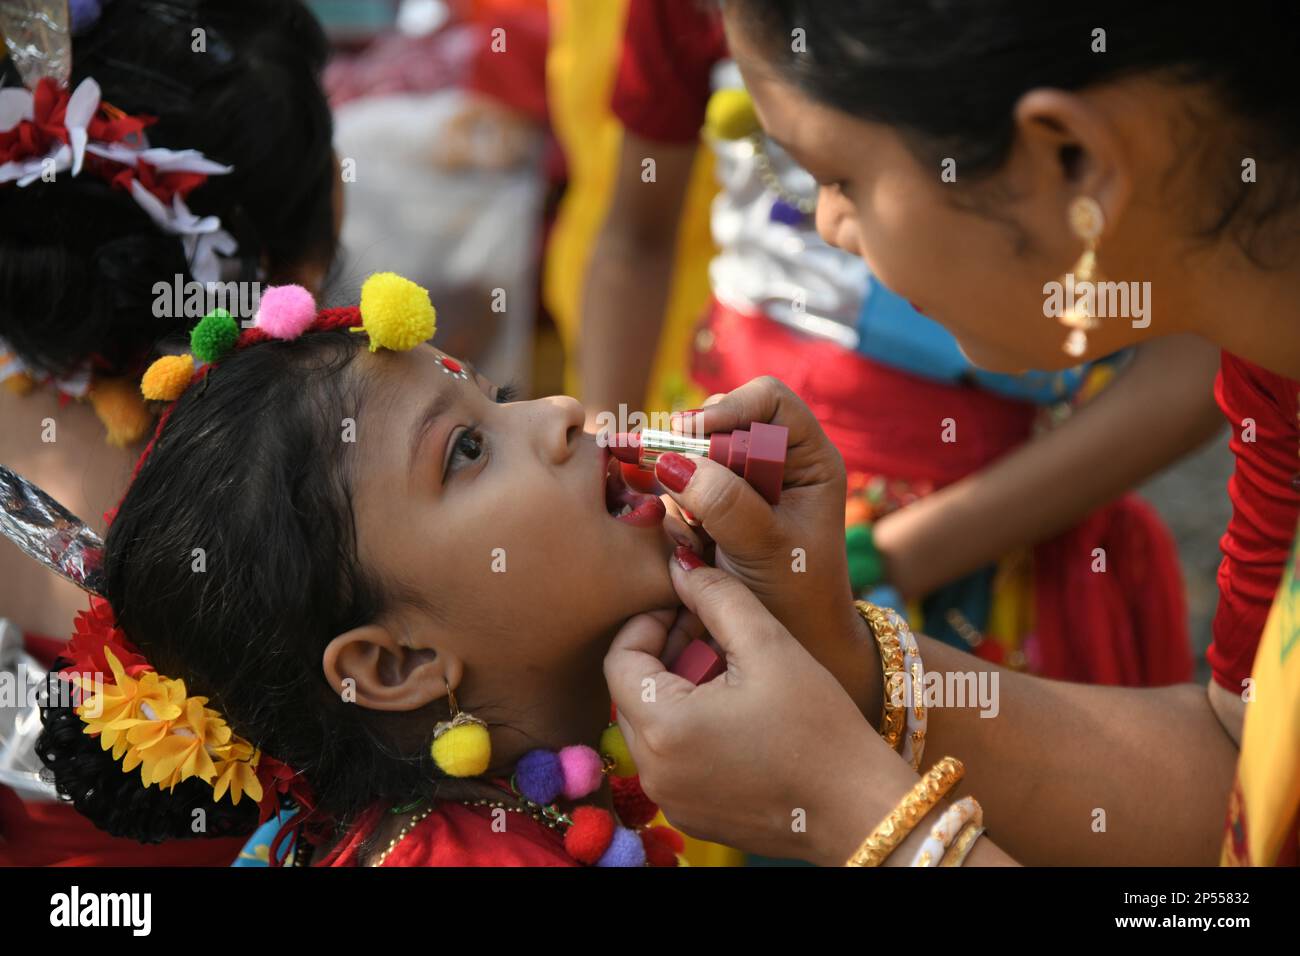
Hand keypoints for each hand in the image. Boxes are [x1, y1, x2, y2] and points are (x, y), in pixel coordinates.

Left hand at [605, 552, 917, 863]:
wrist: (859, 809)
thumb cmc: (819, 727)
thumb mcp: (768, 645)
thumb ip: (717, 595)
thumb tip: (680, 565)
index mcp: (662, 728)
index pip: (620, 657)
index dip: (650, 621)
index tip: (690, 608)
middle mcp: (652, 771)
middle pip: (631, 691)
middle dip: (665, 653)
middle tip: (713, 631)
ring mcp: (670, 798)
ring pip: (650, 724)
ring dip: (678, 688)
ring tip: (730, 668)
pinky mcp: (691, 814)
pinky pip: (671, 757)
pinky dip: (689, 726)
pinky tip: (736, 710)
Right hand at [657, 377, 878, 713]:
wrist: (795, 647)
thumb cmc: (797, 599)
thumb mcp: (766, 549)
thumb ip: (725, 503)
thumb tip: (674, 462)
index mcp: (810, 459)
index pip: (767, 400)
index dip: (728, 408)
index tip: (692, 435)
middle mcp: (779, 463)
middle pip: (724, 421)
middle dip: (694, 447)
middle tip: (668, 477)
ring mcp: (745, 485)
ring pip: (696, 455)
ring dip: (681, 482)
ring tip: (691, 529)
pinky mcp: (716, 508)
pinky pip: (683, 488)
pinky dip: (674, 507)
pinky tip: (687, 542)